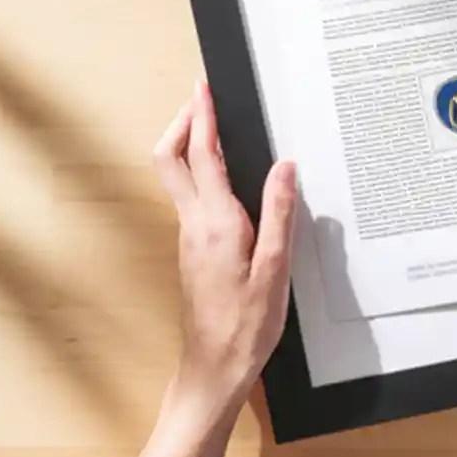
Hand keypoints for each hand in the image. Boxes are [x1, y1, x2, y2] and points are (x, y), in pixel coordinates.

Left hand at [153, 81, 297, 408]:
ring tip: (215, 126)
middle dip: (184, 122)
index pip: (201, 155)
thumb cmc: (246, 326)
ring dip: (191, 145)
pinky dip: (202, 173)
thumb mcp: (275, 269)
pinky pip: (192, 198)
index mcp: (215, 223)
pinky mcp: (194, 251)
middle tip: (203, 97)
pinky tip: (226, 177)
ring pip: (178, 177)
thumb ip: (278, 213)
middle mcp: (194, 224)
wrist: (213, 369)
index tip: (205, 87)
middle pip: (171, 158)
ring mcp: (189, 238)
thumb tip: (284, 166)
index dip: (202, 116)